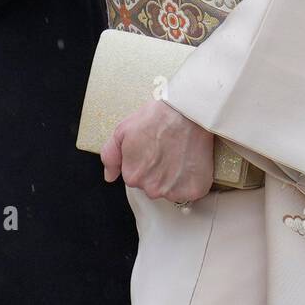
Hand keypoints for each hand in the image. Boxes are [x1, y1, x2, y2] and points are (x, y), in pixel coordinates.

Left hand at [101, 96, 215, 204]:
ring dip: (173, 177)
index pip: (134, 177)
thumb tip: (109, 176)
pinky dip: (190, 179)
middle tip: (165, 150)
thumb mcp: (123, 130)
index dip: (142, 162)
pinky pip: (189, 192)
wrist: (187, 112)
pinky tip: (189, 162)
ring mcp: (174, 191)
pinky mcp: (194, 190)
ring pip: (170, 190)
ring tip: (178, 154)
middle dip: (157, 172)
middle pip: (152, 186)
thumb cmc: (157, 118)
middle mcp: (152, 189)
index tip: (151, 149)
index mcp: (133, 176)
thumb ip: (111, 156)